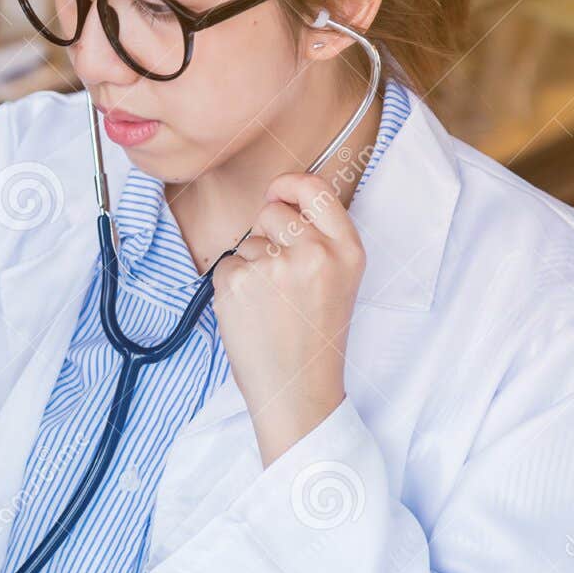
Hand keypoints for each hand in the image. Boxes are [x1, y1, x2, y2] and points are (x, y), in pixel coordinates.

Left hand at [210, 173, 364, 465]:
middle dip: (266, 236)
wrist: (297, 388)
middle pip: (272, 213)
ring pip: (246, 242)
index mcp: (347, 251)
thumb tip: (276, 198)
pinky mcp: (238, 282)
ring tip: (269, 305)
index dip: (290, 184)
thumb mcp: (339, 281)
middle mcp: (314, 253)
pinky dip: (231, 286)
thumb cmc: (314, 337)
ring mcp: (274, 267)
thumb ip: (319, 238)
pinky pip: (225, 265)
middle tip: (280, 279)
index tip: (277, 191)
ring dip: (250, 267)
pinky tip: (251, 313)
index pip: (316, 190)